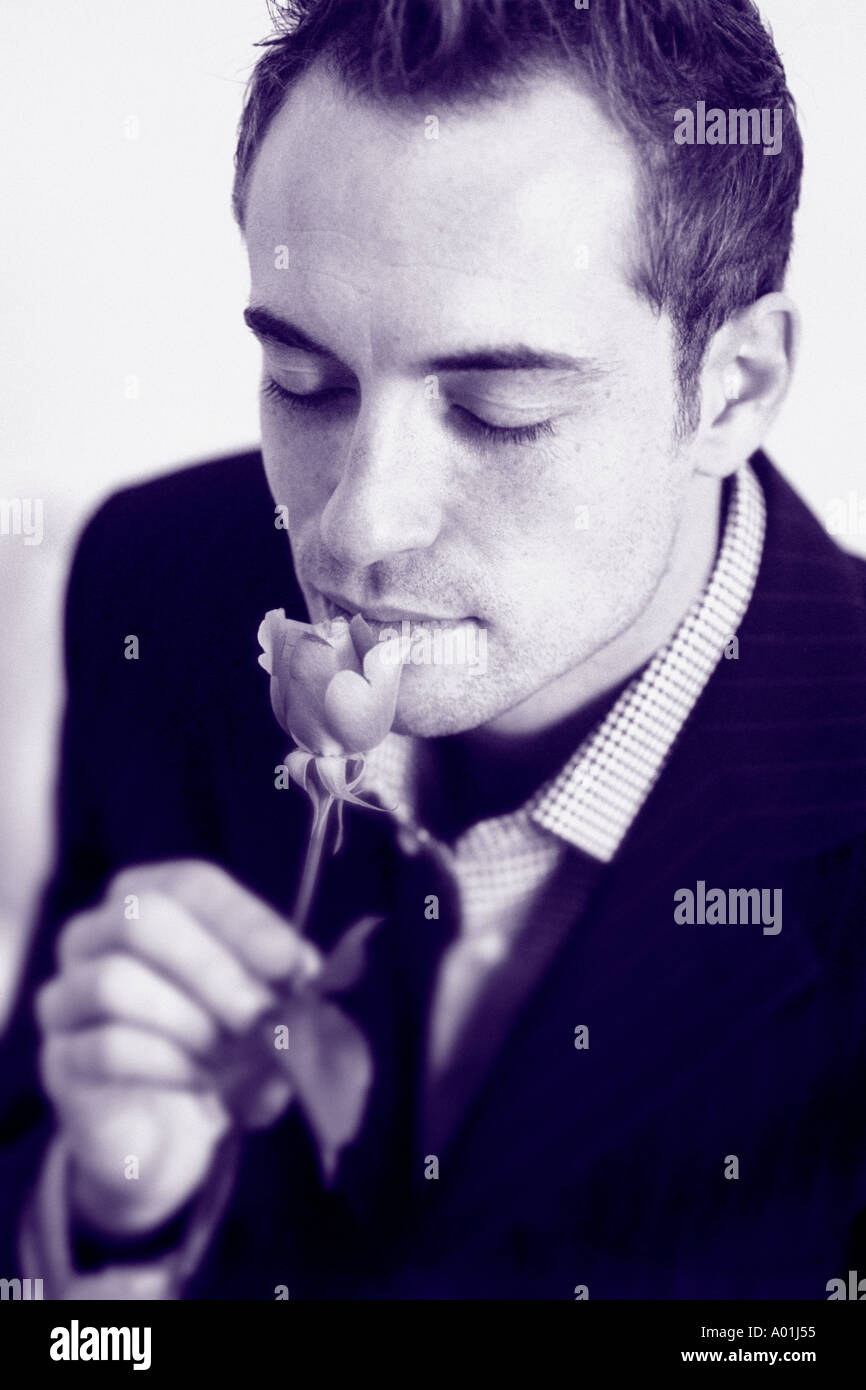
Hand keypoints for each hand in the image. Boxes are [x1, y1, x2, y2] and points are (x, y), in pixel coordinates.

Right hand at [35, 859, 319, 1236]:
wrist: (164, 1132)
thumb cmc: (214, 1045)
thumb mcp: (259, 1007)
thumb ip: (279, 984)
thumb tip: (304, 976)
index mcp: (146, 898)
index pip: (189, 883)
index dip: (242, 919)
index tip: (290, 961)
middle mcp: (93, 934)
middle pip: (141, 920)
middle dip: (212, 968)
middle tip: (260, 1015)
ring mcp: (67, 995)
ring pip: (114, 982)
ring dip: (188, 1020)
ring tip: (230, 1054)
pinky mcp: (60, 1058)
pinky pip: (102, 1047)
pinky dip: (165, 1064)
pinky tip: (201, 1081)